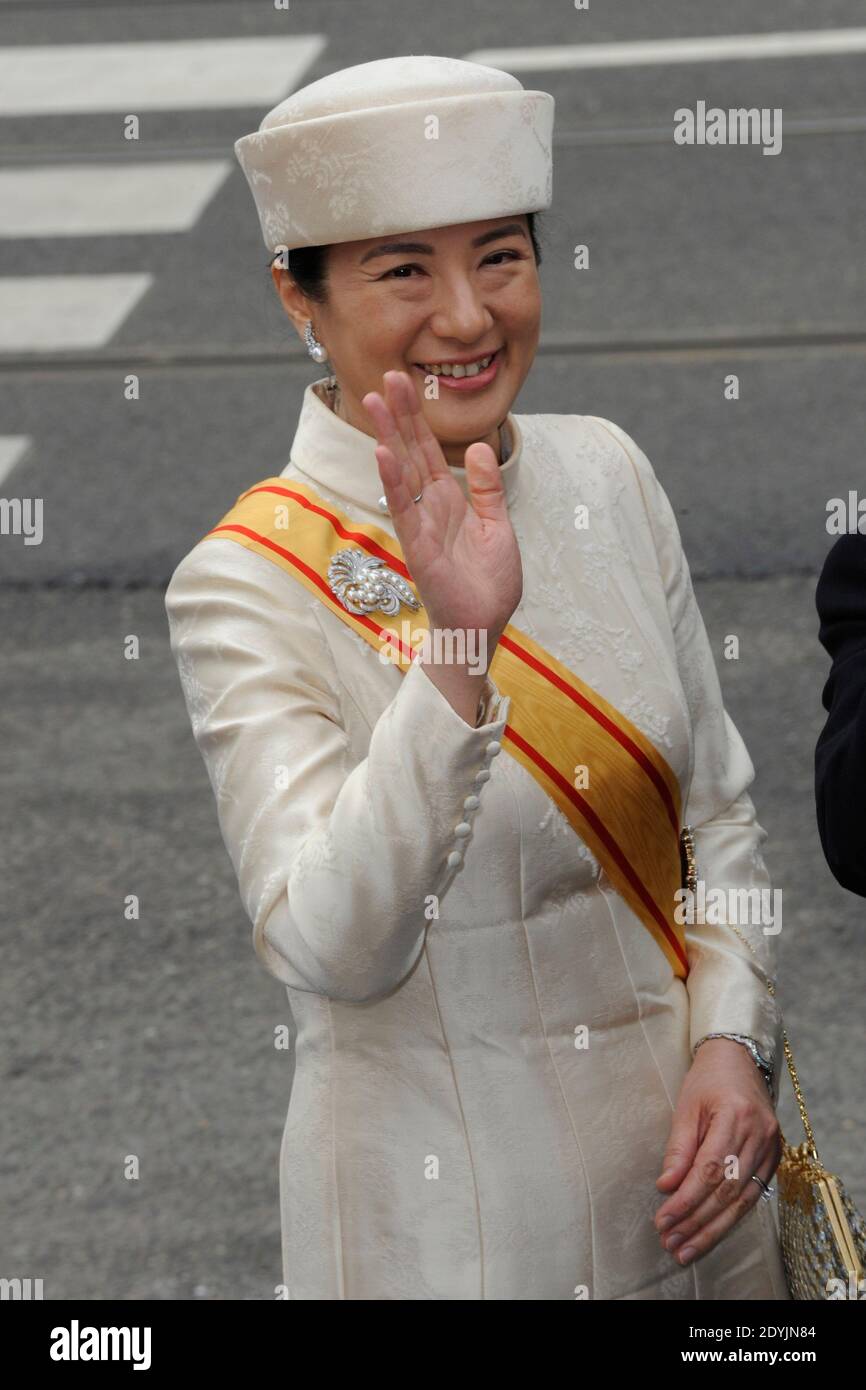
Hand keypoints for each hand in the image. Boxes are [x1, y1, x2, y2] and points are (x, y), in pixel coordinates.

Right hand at [361, 371, 522, 642]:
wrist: (483, 628)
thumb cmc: (488, 586)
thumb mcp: (498, 527)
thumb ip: (487, 489)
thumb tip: (476, 448)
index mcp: (449, 501)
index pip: (428, 451)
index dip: (417, 418)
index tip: (404, 383)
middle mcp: (429, 508)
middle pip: (410, 452)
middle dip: (398, 415)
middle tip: (384, 376)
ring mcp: (420, 526)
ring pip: (401, 472)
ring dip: (387, 435)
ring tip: (373, 401)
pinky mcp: (418, 548)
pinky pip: (404, 509)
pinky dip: (393, 481)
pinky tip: (382, 453)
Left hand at [653, 1038, 781, 1265]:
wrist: (739, 1059)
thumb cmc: (707, 1080)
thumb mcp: (686, 1106)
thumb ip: (679, 1148)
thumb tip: (666, 1186)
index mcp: (735, 1116)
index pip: (709, 1170)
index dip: (686, 1200)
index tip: (662, 1220)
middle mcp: (759, 1134)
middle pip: (727, 1191)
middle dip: (697, 1222)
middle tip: (671, 1244)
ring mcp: (771, 1147)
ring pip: (742, 1199)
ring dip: (713, 1228)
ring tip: (686, 1249)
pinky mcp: (774, 1156)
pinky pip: (753, 1195)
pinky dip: (731, 1216)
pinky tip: (710, 1232)